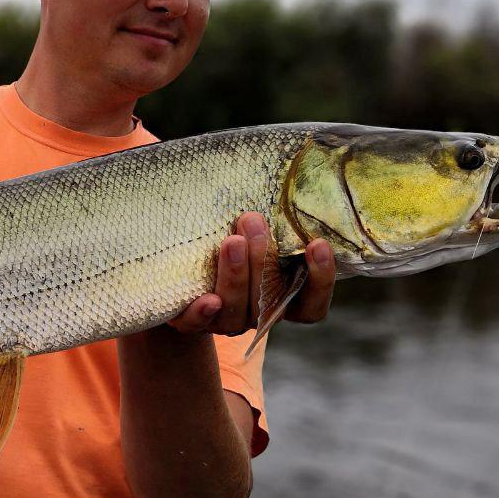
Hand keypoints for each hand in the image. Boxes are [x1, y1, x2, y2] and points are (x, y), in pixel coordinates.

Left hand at [169, 213, 335, 335]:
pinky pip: (196, 324)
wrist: (177, 273)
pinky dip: (202, 313)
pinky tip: (208, 300)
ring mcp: (225, 321)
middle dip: (263, 260)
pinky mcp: (191, 322)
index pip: (312, 305)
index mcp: (282, 298)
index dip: (320, 279)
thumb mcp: (254, 232)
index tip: (318, 243)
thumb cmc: (230, 242)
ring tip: (232, 240)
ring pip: (236, 309)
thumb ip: (273, 220)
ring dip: (236, 275)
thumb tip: (288, 173)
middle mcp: (257, 315)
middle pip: (270, 300)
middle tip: (253, 220)